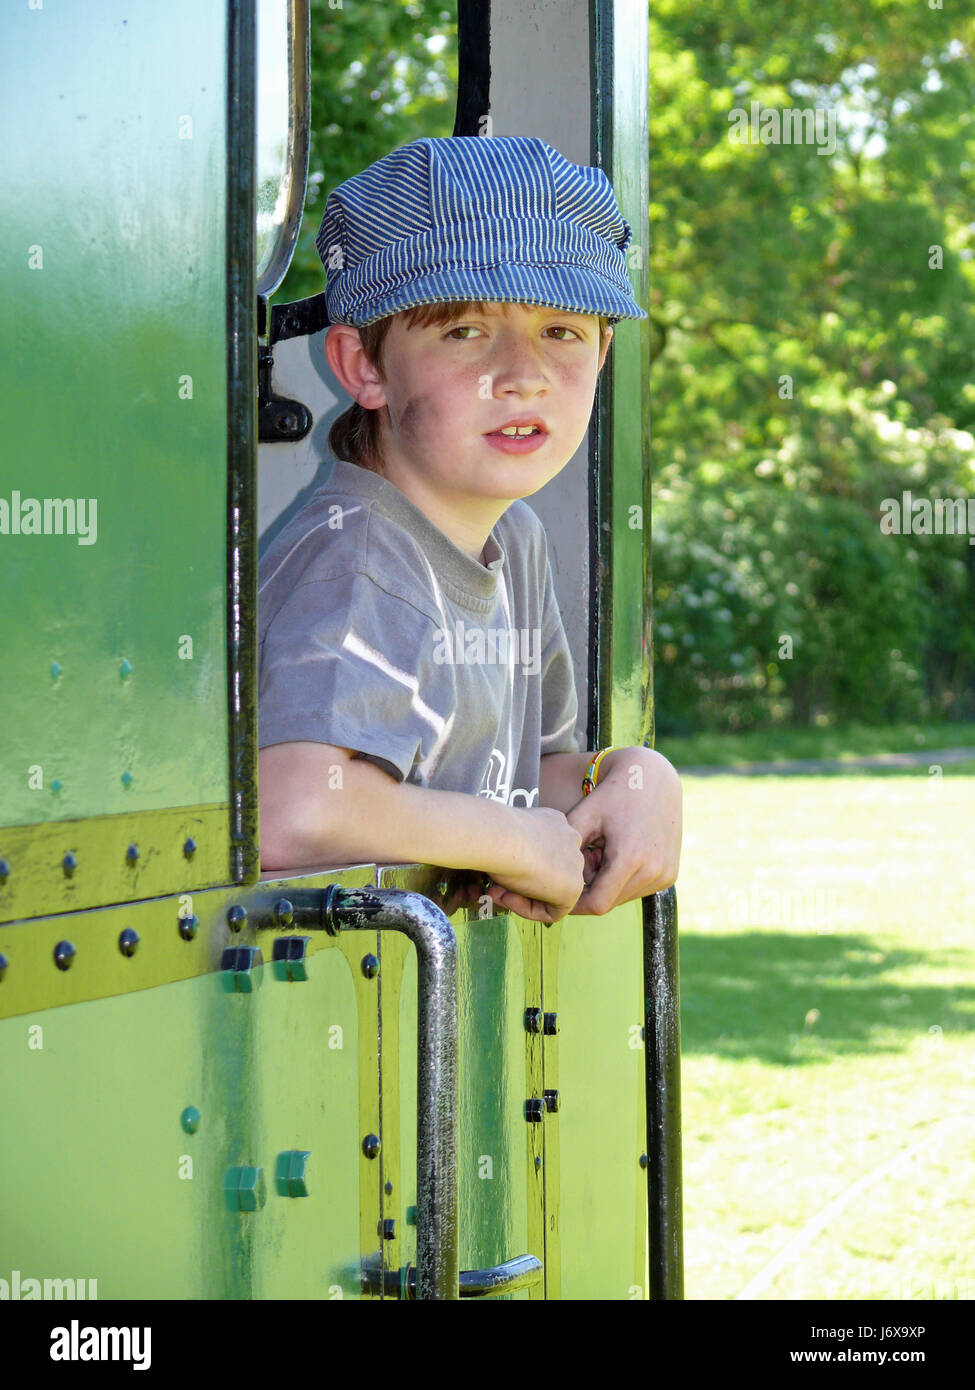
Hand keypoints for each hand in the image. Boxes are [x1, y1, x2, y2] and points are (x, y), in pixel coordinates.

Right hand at [482, 806, 584, 922]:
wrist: (499, 835)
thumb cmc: (495, 832)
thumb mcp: (506, 837)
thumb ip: (513, 852)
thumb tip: (510, 873)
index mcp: (555, 822)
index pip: (543, 852)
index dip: (518, 865)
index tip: (496, 869)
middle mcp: (568, 839)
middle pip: (548, 872)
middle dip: (519, 883)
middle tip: (493, 886)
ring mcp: (574, 863)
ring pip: (551, 892)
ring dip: (521, 897)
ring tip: (496, 892)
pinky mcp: (572, 887)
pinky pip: (553, 911)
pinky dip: (528, 910)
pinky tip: (509, 897)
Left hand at [565, 747, 681, 914]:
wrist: (653, 777)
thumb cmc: (612, 794)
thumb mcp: (583, 817)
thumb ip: (566, 852)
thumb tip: (552, 884)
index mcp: (631, 858)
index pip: (597, 904)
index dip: (574, 905)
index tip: (558, 894)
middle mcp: (654, 872)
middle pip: (610, 902)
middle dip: (589, 889)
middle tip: (582, 860)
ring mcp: (665, 875)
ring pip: (623, 897)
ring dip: (606, 884)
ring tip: (599, 853)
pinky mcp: (670, 874)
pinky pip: (638, 889)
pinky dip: (622, 880)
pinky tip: (616, 853)